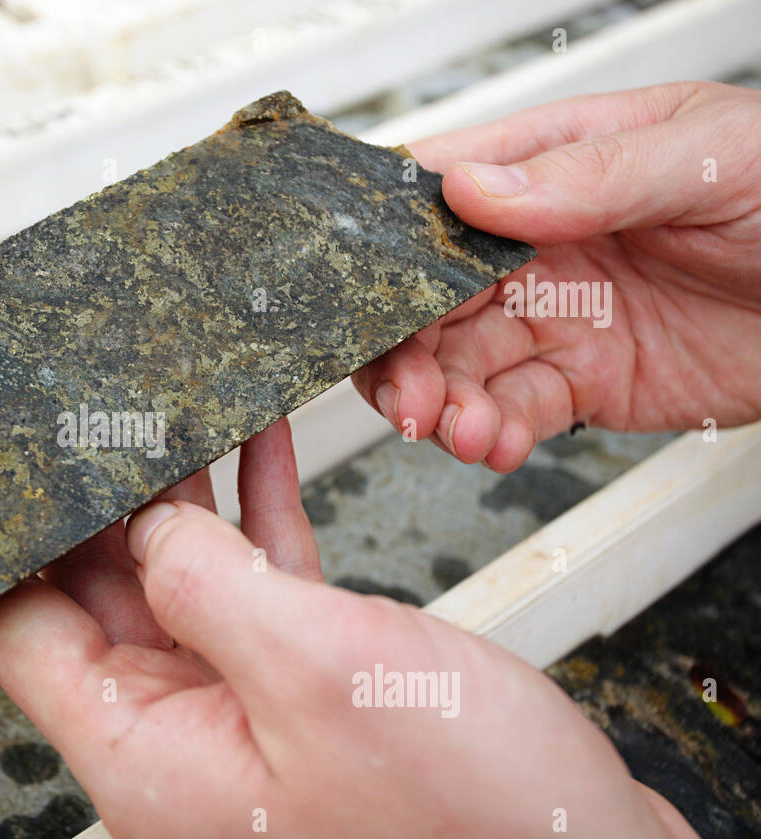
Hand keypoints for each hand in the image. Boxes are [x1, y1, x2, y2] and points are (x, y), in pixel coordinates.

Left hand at [0, 420, 716, 838]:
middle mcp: (179, 740)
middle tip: (106, 409)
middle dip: (101, 500)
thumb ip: (208, 583)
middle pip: (95, 600)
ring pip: (179, 584)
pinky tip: (258, 454)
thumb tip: (150, 524)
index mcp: (148, 754)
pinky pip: (255, 592)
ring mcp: (240, 718)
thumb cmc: (475, 825)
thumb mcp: (321, 673)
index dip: (2, 543)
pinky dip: (254, 523)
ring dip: (181, 498)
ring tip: (178, 410)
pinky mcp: (304, 698)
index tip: (1, 465)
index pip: (19, 635)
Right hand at [353, 81, 760, 470]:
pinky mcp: (584, 382)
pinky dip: (494, 434)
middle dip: (402, 353)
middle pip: (427, 299)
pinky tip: (498, 443)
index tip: (371, 295)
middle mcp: (539, 245)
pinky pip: (515, 411)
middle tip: (410, 398)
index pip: (435, 197)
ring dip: (442, 405)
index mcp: (552, 166)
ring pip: (458, 366)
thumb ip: (588, 174)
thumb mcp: (705, 156)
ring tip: (463, 430)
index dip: (388, 246)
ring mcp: (557, 317)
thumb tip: (475, 189)